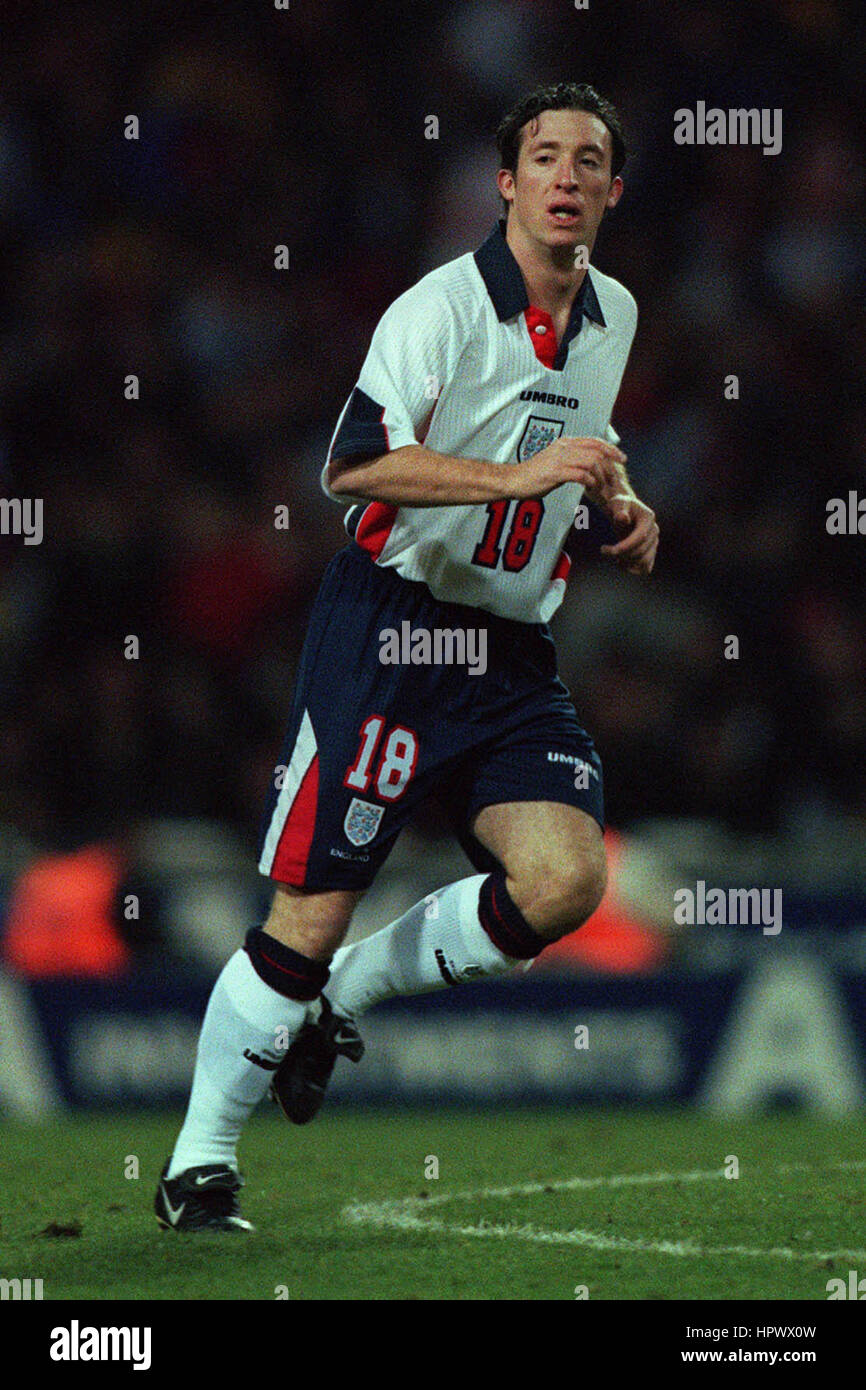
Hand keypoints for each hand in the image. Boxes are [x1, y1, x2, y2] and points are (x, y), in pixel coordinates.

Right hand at [510, 435, 625, 503]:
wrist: (513, 480)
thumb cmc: (533, 474)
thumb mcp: (555, 461)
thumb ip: (570, 459)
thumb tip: (585, 464)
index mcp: (565, 443)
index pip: (594, 441)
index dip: (611, 449)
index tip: (621, 458)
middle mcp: (564, 447)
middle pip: (596, 450)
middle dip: (611, 464)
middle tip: (617, 477)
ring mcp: (559, 459)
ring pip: (591, 462)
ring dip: (601, 475)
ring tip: (603, 486)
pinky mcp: (555, 472)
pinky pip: (580, 474)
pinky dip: (590, 482)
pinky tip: (591, 488)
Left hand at [600, 494, 658, 573]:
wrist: (625, 510)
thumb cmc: (619, 506)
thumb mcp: (616, 503)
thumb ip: (619, 509)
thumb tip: (623, 518)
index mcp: (648, 518)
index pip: (640, 537)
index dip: (624, 547)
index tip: (604, 549)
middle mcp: (654, 531)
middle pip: (641, 552)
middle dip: (621, 555)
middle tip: (604, 550)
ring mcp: (654, 542)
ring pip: (644, 562)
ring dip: (627, 564)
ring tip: (614, 558)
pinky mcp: (651, 552)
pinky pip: (646, 568)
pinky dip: (633, 569)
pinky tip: (621, 563)